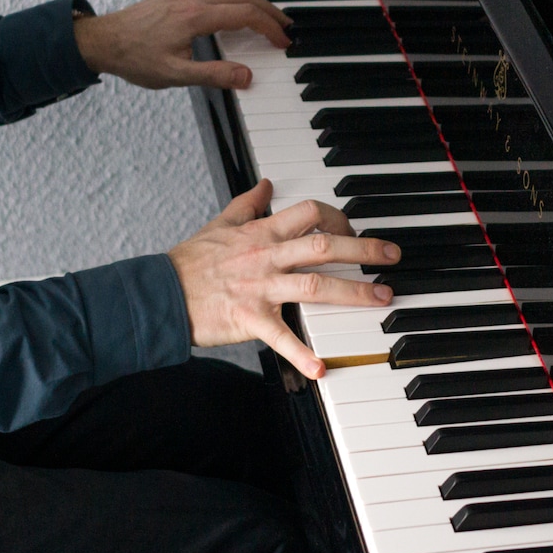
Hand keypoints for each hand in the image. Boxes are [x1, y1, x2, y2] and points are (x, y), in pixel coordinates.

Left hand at [73, 0, 289, 89]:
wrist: (102, 41)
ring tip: (263, 11)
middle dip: (267, 11)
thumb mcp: (176, 75)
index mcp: (196, 16)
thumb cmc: (135, 58)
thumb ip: (213, 76)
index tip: (282, 40)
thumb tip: (246, 76)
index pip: (245, 15)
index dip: (269, 27)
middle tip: (285, 26)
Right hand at [167, 180, 398, 378]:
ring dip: (352, 292)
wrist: (160, 293)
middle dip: (363, 248)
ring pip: (315, 284)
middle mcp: (266, 256)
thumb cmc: (189, 262)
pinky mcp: (249, 318)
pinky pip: (280, 336)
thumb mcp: (219, 224)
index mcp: (261, 233)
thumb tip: (267, 184)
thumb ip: (247, 204)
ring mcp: (260, 288)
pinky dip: (301, 354)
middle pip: (323, 246)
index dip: (338, 217)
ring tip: (381, 299)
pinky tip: (321, 368)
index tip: (353, 228)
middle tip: (391, 256)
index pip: (308, 213)